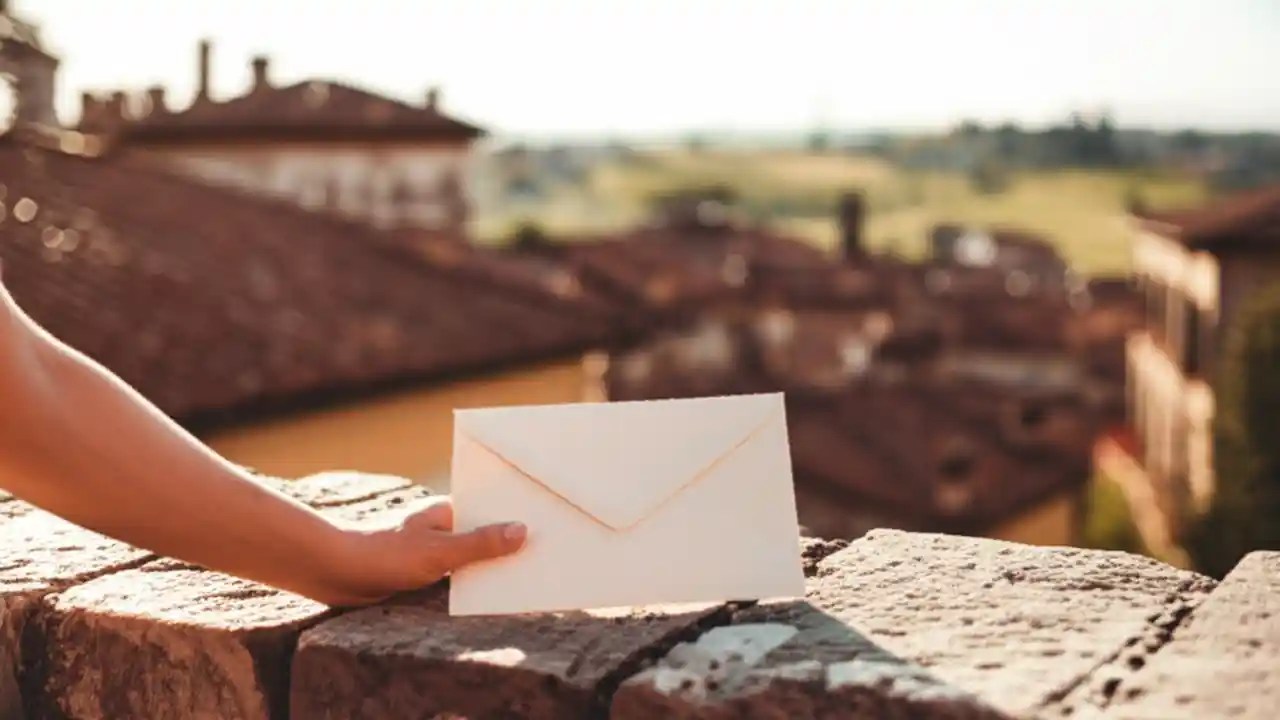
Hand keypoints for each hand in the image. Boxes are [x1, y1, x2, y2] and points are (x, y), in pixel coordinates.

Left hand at [320, 496, 526, 606]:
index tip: (548, 524)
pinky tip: (493, 593)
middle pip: (487, 534)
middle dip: (511, 544)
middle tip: (545, 554)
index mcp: (449, 512)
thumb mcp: (440, 552)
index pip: (493, 510)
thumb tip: (522, 531)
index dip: (518, 517)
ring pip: (475, 557)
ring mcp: (436, 551)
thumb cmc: (385, 556)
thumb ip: (480, 544)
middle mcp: (445, 528)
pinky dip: (476, 583)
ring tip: (526, 577)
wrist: (337, 575)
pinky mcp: (426, 574)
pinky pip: (460, 577)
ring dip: (494, 567)